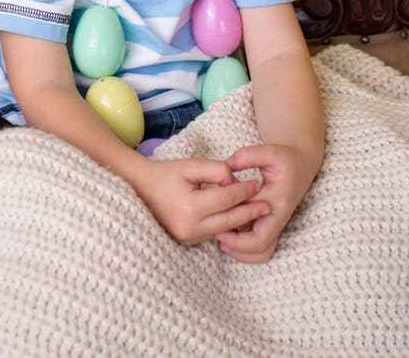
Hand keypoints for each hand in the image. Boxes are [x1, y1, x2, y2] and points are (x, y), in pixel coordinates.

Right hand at [134, 157, 269, 246]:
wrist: (141, 188)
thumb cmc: (166, 174)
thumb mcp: (190, 165)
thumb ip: (215, 170)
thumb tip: (234, 180)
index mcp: (190, 207)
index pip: (226, 199)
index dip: (244, 190)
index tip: (257, 183)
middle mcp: (190, 227)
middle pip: (229, 220)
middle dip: (249, 211)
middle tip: (268, 205)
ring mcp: (188, 238)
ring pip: (223, 229)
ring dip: (239, 219)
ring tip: (257, 210)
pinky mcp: (187, 242)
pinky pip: (212, 232)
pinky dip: (225, 225)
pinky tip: (237, 216)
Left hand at [214, 144, 318, 262]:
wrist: (301, 164)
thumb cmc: (284, 158)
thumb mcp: (269, 151)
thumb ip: (247, 156)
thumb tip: (226, 166)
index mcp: (277, 201)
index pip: (257, 227)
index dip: (236, 231)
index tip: (218, 222)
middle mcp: (277, 217)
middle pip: (261, 247)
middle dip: (237, 246)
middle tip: (216, 234)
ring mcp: (276, 224)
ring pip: (263, 253)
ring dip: (242, 252)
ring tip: (222, 239)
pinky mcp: (271, 225)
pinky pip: (262, 248)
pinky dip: (246, 250)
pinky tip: (229, 235)